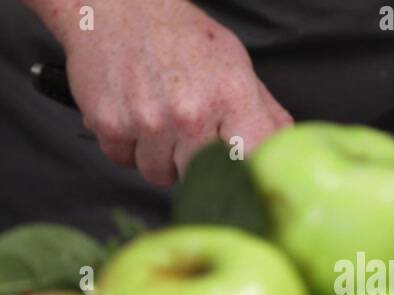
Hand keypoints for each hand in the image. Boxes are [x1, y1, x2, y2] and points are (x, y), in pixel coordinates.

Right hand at [29, 0, 290, 185]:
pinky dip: (128, 145)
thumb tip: (284, 153)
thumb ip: (264, 114)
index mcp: (231, 97)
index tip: (238, 175)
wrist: (117, 6)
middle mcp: (190, 113)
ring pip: (160, 175)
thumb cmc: (181, 36)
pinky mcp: (109, 123)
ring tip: (160, 120)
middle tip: (191, 137)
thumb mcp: (236, 66)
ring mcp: (148, 121)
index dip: (245, 176)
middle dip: (196, 167)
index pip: (252, 163)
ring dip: (161, 158)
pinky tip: (133, 113)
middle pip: (201, 179)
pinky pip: (124, 160)